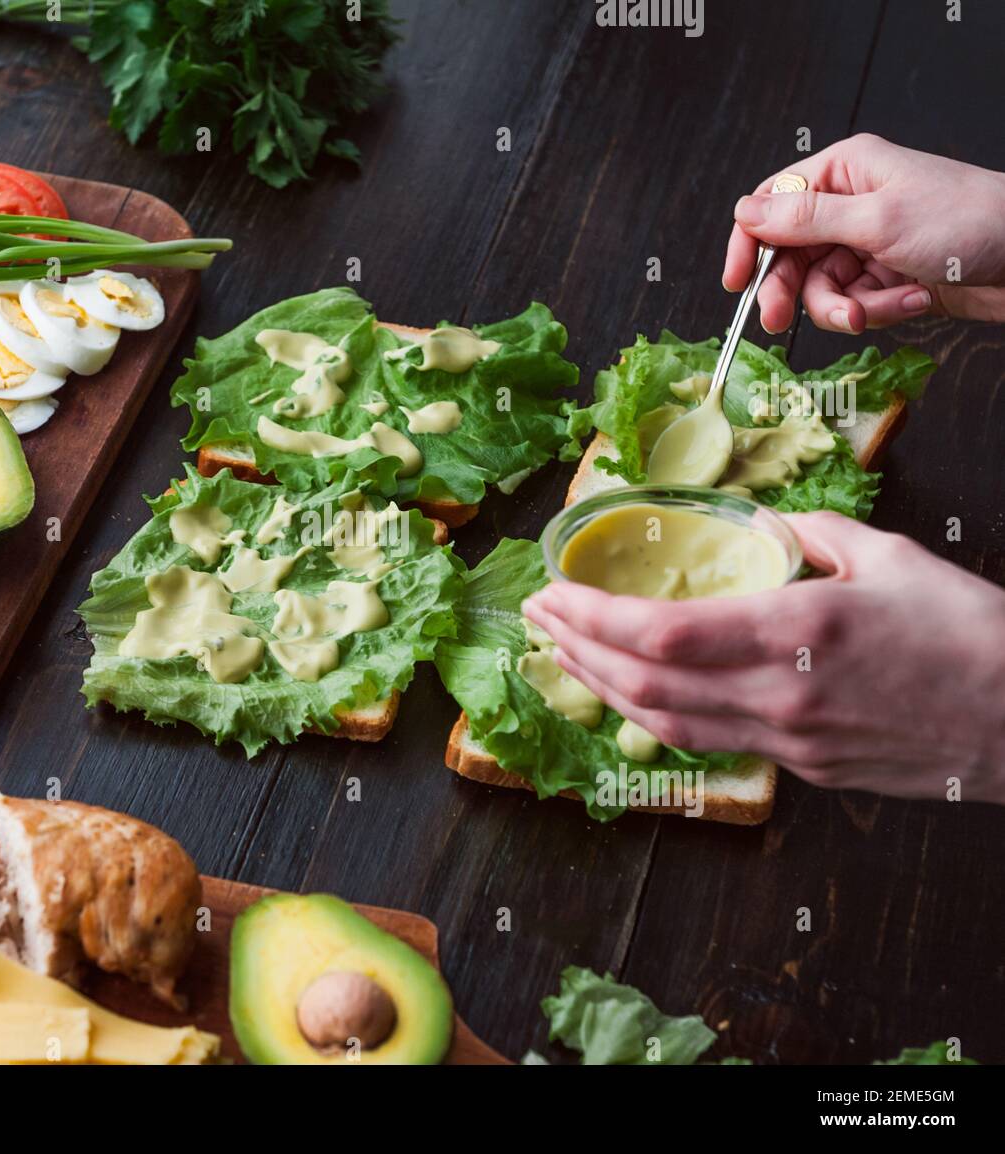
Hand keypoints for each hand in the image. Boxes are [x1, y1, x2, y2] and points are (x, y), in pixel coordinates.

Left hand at [523, 512, 1004, 803]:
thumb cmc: (968, 631)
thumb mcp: (888, 556)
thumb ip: (810, 534)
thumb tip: (757, 527)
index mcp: (799, 630)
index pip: (664, 633)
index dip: (593, 616)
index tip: (552, 592)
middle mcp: (780, 695)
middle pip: (645, 684)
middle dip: (576, 648)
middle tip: (536, 617)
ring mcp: (788, 740)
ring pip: (665, 724)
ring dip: (602, 687)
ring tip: (563, 652)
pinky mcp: (802, 767)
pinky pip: (707, 742)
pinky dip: (653, 716)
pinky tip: (631, 692)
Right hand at [723, 133, 1004, 332]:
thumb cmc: (967, 222)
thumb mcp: (876, 220)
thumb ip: (804, 219)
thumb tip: (745, 211)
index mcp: (844, 172)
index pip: (772, 204)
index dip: (748, 244)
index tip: (736, 283)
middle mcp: (850, 204)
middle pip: (789, 255)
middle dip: (792, 291)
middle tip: (779, 322)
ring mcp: (867, 242)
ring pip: (819, 288)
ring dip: (845, 308)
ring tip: (879, 309)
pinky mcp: (885, 277)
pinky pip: (854, 303)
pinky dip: (878, 310)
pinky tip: (912, 302)